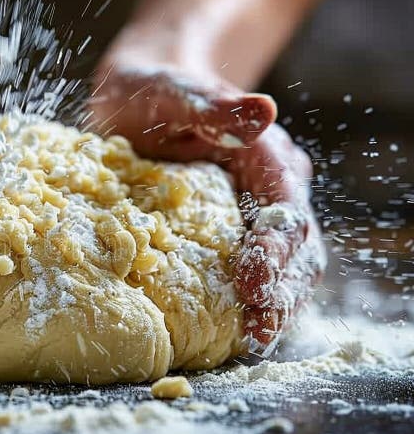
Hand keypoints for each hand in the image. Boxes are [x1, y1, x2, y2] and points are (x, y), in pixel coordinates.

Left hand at [90, 62, 325, 352]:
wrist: (138, 100)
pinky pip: (256, 268)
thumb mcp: (175, 93)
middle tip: (258, 329)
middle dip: (282, 288)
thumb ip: (215, 105)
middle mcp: (269, 184)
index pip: (283, 206)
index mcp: (263, 153)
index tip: (256, 280)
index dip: (275, 247)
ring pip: (286, 263)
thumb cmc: (153, 93)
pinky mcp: (230, 230)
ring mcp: (253, 210)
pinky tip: (241, 328)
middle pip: (295, 244)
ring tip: (256, 339)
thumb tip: (263, 110)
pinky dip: (255, 298)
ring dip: (276, 302)